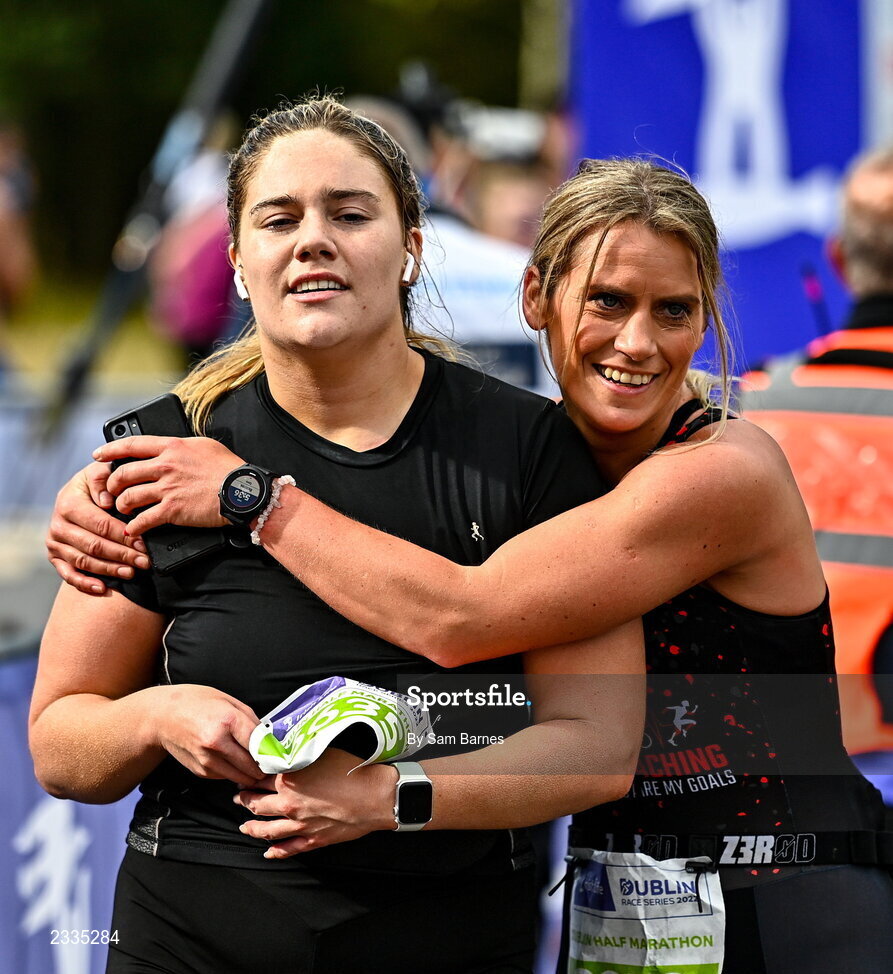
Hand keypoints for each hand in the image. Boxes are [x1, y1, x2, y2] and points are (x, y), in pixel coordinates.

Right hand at [47, 463, 150, 594]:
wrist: (78, 494)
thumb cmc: (96, 483)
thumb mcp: (99, 472)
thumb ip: (103, 479)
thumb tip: (107, 500)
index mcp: (68, 503)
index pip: (100, 525)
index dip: (123, 536)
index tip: (143, 544)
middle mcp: (58, 525)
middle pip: (94, 546)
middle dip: (122, 555)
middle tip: (144, 562)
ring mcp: (55, 543)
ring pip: (84, 561)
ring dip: (109, 570)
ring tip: (131, 573)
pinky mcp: (55, 556)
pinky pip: (68, 574)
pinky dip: (84, 583)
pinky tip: (102, 588)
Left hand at [93, 435, 244, 535]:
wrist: (242, 490)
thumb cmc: (229, 467)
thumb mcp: (204, 445)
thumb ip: (182, 446)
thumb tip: (171, 447)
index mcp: (171, 447)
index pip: (131, 445)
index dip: (110, 450)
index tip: (98, 455)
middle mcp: (164, 465)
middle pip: (123, 473)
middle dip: (111, 483)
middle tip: (111, 490)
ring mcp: (167, 488)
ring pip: (128, 496)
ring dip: (121, 505)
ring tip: (122, 510)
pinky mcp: (172, 510)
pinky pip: (143, 520)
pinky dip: (134, 528)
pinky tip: (132, 531)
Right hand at [153, 684, 264, 788]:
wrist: (163, 716)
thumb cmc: (197, 702)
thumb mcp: (228, 700)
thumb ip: (250, 719)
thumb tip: (267, 739)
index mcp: (227, 720)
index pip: (258, 743)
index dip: (272, 752)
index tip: (281, 756)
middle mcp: (216, 742)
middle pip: (251, 764)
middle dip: (264, 768)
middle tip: (273, 767)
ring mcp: (206, 759)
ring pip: (239, 776)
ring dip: (251, 775)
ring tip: (260, 770)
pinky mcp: (200, 770)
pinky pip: (225, 776)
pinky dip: (234, 773)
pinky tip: (237, 765)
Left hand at [234, 749, 397, 858]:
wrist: (375, 796)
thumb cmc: (353, 770)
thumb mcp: (323, 753)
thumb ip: (300, 755)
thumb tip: (288, 753)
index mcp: (289, 780)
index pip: (259, 778)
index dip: (249, 776)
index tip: (244, 774)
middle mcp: (289, 804)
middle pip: (256, 804)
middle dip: (244, 800)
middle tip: (239, 797)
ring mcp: (300, 825)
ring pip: (266, 830)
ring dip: (252, 828)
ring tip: (244, 826)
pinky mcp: (313, 840)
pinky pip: (288, 849)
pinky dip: (275, 852)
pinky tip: (268, 852)